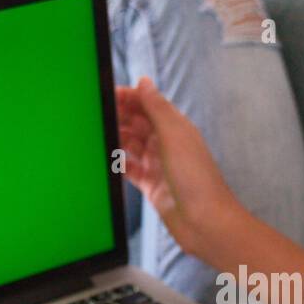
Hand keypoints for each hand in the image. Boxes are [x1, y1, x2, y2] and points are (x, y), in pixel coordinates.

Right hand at [115, 77, 237, 252]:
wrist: (204, 222)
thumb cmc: (196, 178)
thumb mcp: (174, 136)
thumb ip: (157, 108)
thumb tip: (144, 81)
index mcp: (177, 128)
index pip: (149, 105)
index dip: (130, 98)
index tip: (108, 95)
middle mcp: (167, 145)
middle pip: (138, 124)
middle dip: (119, 117)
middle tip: (98, 116)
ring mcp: (159, 165)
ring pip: (132, 145)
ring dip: (116, 139)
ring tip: (99, 135)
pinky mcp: (151, 186)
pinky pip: (130, 169)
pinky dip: (119, 163)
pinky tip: (106, 159)